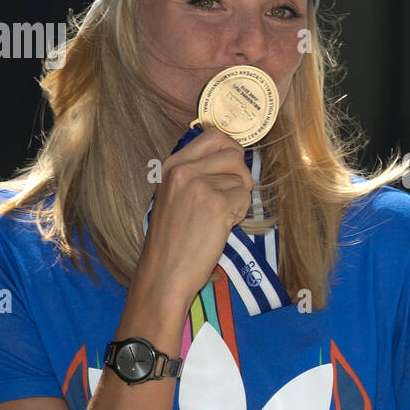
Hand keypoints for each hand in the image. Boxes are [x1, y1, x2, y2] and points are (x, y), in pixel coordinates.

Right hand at [131, 125, 254, 311]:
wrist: (164, 274)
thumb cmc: (172, 241)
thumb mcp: (173, 196)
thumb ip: (195, 174)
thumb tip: (232, 156)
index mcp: (171, 166)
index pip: (213, 136)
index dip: (231, 150)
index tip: (233, 168)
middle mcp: (183, 170)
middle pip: (234, 153)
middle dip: (241, 175)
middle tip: (231, 197)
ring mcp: (199, 186)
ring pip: (242, 178)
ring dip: (239, 199)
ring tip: (219, 218)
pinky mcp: (217, 204)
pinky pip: (245, 199)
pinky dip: (239, 215)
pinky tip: (221, 228)